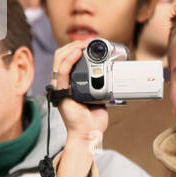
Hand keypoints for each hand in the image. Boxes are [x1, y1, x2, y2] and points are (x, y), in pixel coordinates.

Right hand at [49, 39, 107, 176]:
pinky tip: (78, 53)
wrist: (89, 134)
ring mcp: (60, 87)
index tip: (91, 43)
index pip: (67, 59)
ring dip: (72, 48)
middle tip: (90, 42)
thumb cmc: (93, 119)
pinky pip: (62, 73)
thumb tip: (115, 74)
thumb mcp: (100, 96)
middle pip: (62, 56)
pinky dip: (69, 61)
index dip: (76, 47)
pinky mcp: (62, 93)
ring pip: (60, 60)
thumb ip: (103, 84)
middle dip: (75, 45)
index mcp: (69, 82)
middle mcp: (62, 83)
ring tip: (85, 44)